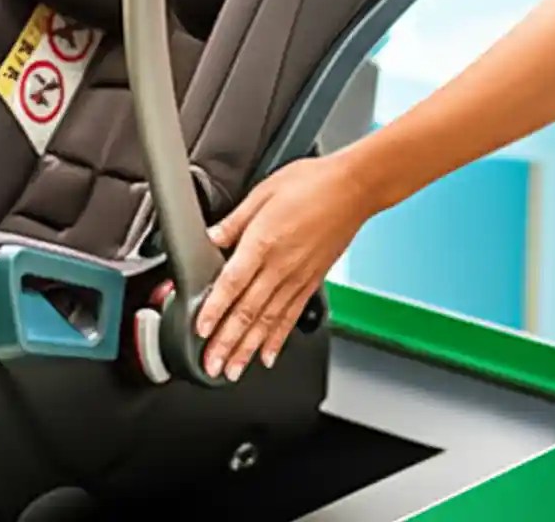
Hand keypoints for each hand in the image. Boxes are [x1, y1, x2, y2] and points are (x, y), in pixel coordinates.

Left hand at [195, 156, 375, 380]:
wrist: (354, 188)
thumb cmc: (312, 183)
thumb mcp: (262, 193)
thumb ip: (234, 222)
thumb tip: (209, 237)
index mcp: (263, 242)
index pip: (233, 283)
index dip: (215, 309)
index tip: (201, 330)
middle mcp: (281, 266)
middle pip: (248, 311)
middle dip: (227, 342)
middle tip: (211, 365)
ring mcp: (298, 278)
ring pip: (268, 321)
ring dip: (248, 349)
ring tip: (233, 370)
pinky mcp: (312, 282)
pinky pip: (291, 316)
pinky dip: (278, 339)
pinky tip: (266, 355)